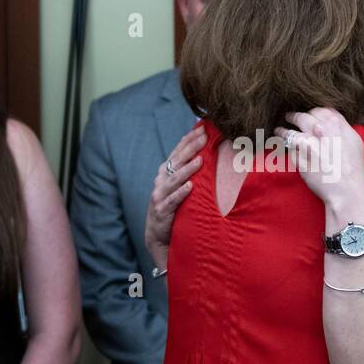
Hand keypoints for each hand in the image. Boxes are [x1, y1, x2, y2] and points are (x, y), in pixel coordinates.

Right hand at [145, 123, 205, 269]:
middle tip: (204, 138)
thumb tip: (205, 151)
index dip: (189, 140)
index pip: (178, 151)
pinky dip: (181, 193)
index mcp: (166, 172)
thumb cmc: (173, 205)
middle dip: (191, 148)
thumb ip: (188, 170)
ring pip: (175, 179)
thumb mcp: (178, 185)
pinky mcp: (162, 210)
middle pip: (177, 161)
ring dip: (187, 169)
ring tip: (200, 161)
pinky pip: (173, 200)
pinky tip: (190, 187)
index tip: (202, 129)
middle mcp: (161, 180)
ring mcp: (160, 195)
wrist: (158, 234)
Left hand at [275, 108, 363, 214]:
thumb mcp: (355, 141)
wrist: (347, 190)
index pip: (319, 110)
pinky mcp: (299, 158)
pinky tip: (284, 149)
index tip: (308, 114)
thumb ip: (342, 128)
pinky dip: (287, 150)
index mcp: (335, 124)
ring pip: (289, 133)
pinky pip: (290, 151)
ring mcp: (307, 144)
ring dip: (282, 131)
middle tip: (288, 117)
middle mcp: (320, 131)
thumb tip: (330, 122)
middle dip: (293, 116)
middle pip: (301, 117)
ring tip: (278, 130)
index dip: (312, 112)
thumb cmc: (354, 168)